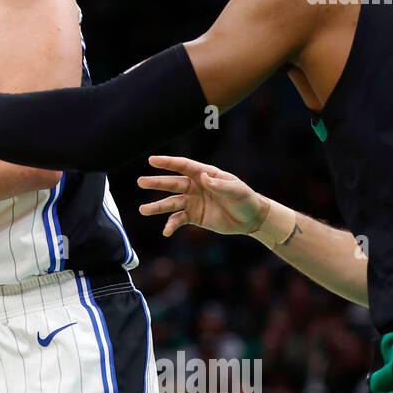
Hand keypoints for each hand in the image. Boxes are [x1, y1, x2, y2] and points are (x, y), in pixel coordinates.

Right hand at [137, 154, 269, 237]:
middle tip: (140, 182)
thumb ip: (219, 184)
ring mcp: (193, 202)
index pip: (183, 166)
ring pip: (171, 203)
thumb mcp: (237, 190)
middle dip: (156, 183)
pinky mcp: (194, 217)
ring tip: (143, 210)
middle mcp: (195, 186)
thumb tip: (202, 178)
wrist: (251, 219)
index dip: (168, 163)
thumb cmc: (246, 199)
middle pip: (172, 183)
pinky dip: (171, 225)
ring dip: (157, 206)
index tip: (152, 160)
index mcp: (205, 174)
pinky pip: (178, 220)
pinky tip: (165, 231)